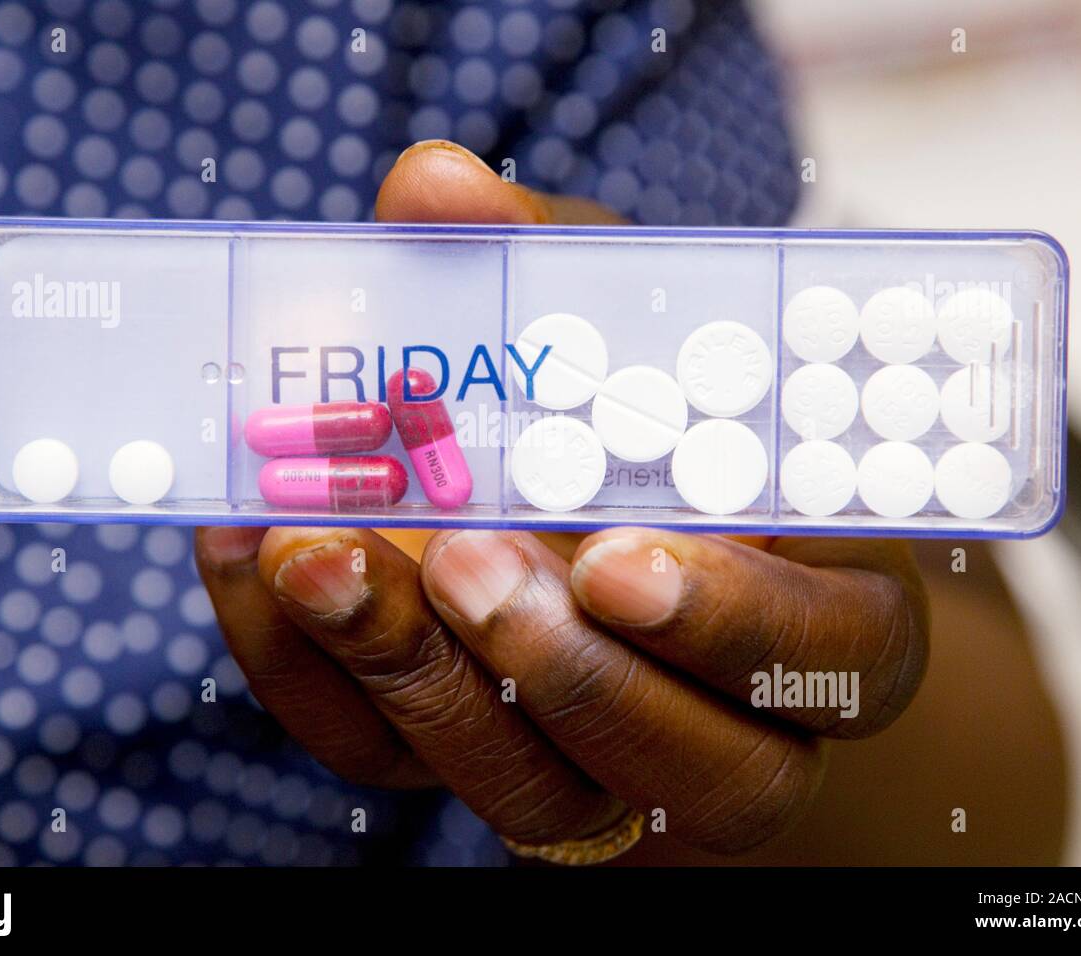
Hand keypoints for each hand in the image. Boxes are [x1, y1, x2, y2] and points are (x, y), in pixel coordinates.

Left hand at [196, 140, 929, 855]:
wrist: (598, 521)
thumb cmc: (642, 416)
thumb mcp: (613, 323)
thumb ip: (544, 264)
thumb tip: (433, 184)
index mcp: (824, 609)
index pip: (827, 651)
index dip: (732, 622)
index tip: (615, 558)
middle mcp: (736, 722)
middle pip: (695, 770)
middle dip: (563, 671)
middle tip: (454, 556)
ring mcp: (603, 771)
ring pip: (539, 796)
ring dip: (420, 680)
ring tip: (322, 554)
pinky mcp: (472, 768)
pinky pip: (395, 767)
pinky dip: (309, 668)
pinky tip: (254, 557)